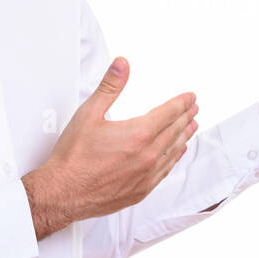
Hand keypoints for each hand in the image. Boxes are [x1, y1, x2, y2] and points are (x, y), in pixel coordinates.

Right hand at [23, 57, 197, 239]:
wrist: (64, 192)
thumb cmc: (74, 157)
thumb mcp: (89, 113)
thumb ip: (110, 87)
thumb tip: (122, 65)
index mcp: (138, 134)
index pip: (168, 113)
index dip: (181, 103)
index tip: (190, 98)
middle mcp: (148, 156)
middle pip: (175, 131)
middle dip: (186, 117)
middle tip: (194, 109)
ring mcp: (146, 175)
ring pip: (173, 151)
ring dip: (184, 136)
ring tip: (191, 127)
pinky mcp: (141, 190)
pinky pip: (165, 171)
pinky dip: (174, 158)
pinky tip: (177, 153)